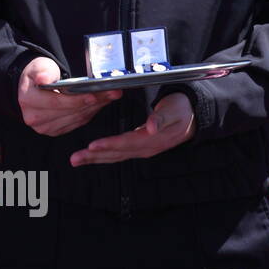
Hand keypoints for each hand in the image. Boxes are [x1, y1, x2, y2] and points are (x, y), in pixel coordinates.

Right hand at [18, 57, 120, 135]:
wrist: (36, 84)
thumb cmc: (40, 74)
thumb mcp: (40, 67)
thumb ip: (43, 72)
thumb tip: (43, 79)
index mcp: (29, 100)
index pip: (56, 102)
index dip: (76, 100)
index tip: (93, 95)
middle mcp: (35, 117)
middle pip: (71, 111)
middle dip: (94, 101)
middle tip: (112, 92)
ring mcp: (46, 126)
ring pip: (78, 117)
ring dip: (97, 106)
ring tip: (111, 95)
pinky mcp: (57, 130)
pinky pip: (79, 121)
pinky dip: (92, 111)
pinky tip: (101, 102)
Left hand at [70, 93, 195, 166]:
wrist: (194, 116)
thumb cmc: (182, 109)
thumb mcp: (174, 110)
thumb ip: (161, 119)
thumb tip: (150, 127)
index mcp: (154, 139)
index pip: (128, 143)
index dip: (110, 145)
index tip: (93, 145)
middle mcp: (147, 148)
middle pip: (118, 154)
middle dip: (95, 156)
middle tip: (75, 158)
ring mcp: (144, 149)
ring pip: (116, 156)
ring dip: (96, 158)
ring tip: (77, 159)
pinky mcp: (141, 147)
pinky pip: (119, 154)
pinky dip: (104, 155)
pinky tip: (93, 155)